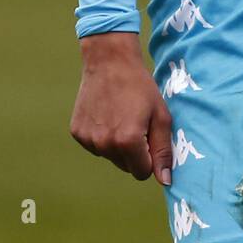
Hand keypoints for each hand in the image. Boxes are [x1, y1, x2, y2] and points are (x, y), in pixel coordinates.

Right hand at [70, 32, 173, 185]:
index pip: (142, 173)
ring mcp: (88, 139)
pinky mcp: (77, 132)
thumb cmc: (140, 87)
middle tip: (136, 123)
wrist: (110, 61)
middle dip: (134, 152)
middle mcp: (105, 144)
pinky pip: (95, 146)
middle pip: (126, 167)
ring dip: (117, 144)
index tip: (149, 137)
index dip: (149, 157)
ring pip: (110, 157)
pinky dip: (102, 136)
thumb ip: (163, 150)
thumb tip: (165, 181)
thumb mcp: (160, 116)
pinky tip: (106, 114)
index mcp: (128, 142)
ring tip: (121, 116)